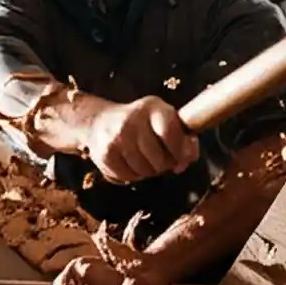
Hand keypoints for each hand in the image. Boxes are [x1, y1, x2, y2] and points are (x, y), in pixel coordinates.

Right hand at [84, 97, 199, 183]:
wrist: (99, 121)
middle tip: (159, 159)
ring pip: (145, 171)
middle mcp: (133, 119)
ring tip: (144, 160)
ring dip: (148, 172)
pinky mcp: (105, 154)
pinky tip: (130, 164)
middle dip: (164, 165)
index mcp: (153, 107)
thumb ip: (182, 140)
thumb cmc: (141, 125)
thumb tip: (185, 162)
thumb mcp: (163, 121)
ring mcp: (117, 136)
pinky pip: (128, 177)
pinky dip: (132, 176)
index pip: (170, 133)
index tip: (181, 157)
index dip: (180, 151)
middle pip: (160, 159)